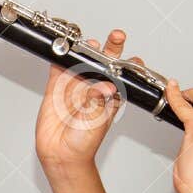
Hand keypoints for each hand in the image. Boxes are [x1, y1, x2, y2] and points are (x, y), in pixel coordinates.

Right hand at [34, 29, 133, 173]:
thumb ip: (99, 101)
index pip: (121, 76)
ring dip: (86, 50)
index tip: (136, 59)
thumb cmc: (84, 143)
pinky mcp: (57, 88)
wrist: (62, 154)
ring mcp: (75, 87)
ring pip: (82, 61)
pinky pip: (58, 68)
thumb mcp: (97, 121)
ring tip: (92, 44)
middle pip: (103, 63)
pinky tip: (62, 46)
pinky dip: (59, 56)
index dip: (129, 66)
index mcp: (109, 97)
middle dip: (111, 48)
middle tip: (117, 37)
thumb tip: (105, 86)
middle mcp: (93, 89)